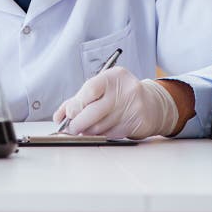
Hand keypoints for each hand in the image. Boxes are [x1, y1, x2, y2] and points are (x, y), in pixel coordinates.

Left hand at [52, 67, 178, 139]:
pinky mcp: (138, 123)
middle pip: (94, 111)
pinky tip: (99, 132)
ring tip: (83, 130)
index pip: (91, 88)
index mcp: (114, 76)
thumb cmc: (120, 95)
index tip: (69, 114)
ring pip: (101, 126)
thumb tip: (59, 116)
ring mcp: (133, 106)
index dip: (77, 104)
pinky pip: (111, 134)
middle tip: (71, 128)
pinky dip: (100, 135)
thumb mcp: (102, 89)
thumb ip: (79, 99)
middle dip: (78, 123)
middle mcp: (125, 90)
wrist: (152, 104)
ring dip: (87, 131)